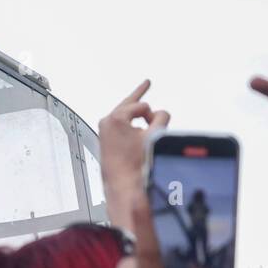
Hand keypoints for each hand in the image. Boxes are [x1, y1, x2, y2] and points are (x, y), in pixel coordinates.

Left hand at [98, 80, 169, 227]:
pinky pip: (120, 126)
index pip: (141, 106)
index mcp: (115, 118)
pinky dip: (130, 124)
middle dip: (140, 95)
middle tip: (147, 82)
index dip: (153, 115)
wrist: (122, 186)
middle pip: (128, 104)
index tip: (158, 126)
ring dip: (137, 115)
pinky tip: (135, 123)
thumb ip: (162, 119)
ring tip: (142, 98)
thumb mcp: (155, 136)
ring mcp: (104, 132)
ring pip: (125, 116)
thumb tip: (161, 113)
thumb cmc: (135, 163)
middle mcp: (106, 123)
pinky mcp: (106, 141)